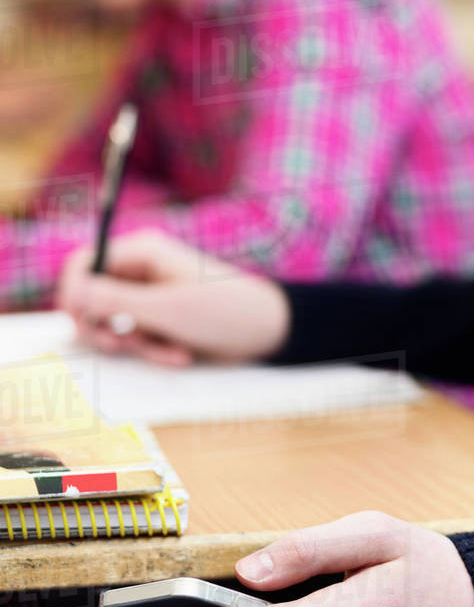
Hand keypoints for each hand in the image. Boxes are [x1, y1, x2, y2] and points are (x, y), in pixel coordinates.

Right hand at [56, 229, 290, 364]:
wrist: (267, 331)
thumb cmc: (222, 312)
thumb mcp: (166, 308)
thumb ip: (115, 300)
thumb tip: (73, 290)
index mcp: (142, 252)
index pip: (83, 263)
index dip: (73, 293)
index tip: (81, 323)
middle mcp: (141, 270)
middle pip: (92, 297)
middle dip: (105, 327)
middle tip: (121, 346)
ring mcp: (150, 295)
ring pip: (113, 323)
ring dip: (134, 345)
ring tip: (169, 350)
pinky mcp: (160, 319)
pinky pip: (136, 338)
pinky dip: (151, 351)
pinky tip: (180, 355)